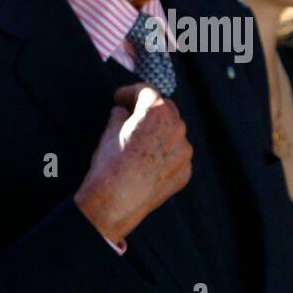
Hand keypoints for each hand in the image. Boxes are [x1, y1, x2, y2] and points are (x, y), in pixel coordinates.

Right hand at [74, 84, 191, 245]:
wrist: (116, 201)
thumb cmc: (110, 164)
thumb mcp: (108, 132)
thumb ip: (119, 116)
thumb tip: (121, 113)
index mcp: (157, 111)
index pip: (145, 91)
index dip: (129, 92)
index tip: (119, 98)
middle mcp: (177, 127)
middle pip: (164, 109)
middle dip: (147, 110)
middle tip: (129, 116)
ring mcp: (184, 151)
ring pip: (173, 134)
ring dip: (158, 133)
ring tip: (138, 143)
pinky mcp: (185, 171)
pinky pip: (175, 157)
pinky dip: (163, 155)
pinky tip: (146, 164)